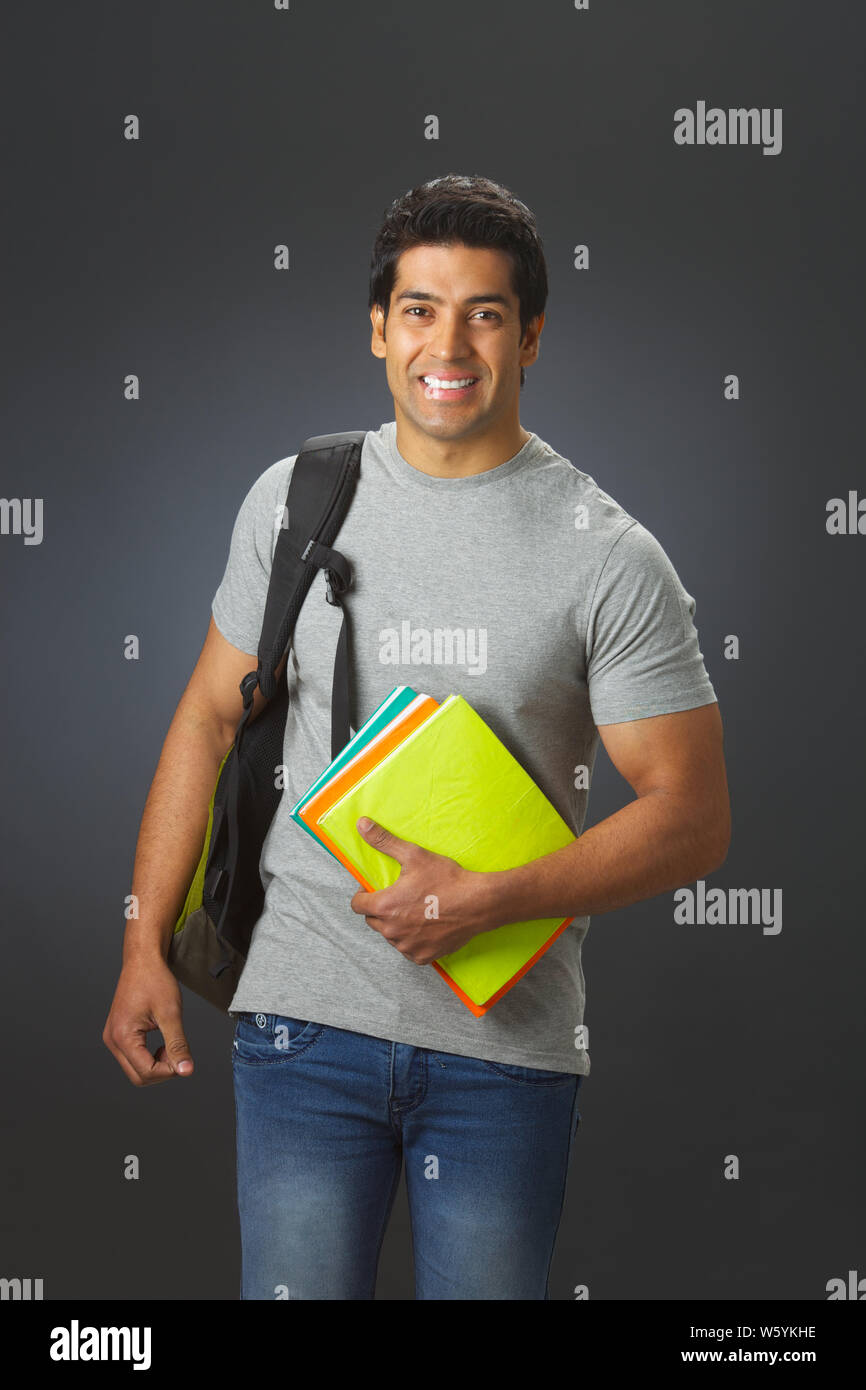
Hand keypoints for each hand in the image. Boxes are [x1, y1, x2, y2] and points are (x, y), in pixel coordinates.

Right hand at [103, 955, 193, 1085]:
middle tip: (177, 1051)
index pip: (146, 1072)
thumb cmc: (155, 980)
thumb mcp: (171, 1013)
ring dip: (156, 1065)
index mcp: (122, 1036)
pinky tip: (161, 1043)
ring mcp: (113, 1038)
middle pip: (138, 1076)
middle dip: (162, 1070)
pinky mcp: (117, 1034)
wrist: (143, 961)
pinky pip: (133, 1058)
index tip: (183, 1057)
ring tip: (169, 1044)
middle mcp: (112, 1040)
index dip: (169, 1070)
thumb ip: (178, 1044)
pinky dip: (149, 1057)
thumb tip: (186, 1070)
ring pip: (135, 1070)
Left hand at [348, 817, 495, 964]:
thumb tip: (362, 824)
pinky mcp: (423, 956)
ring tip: (414, 911)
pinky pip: (409, 949)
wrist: (478, 903)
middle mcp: (392, 931)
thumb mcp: (413, 855)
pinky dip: (413, 940)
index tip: (375, 889)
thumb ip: (384, 841)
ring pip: (391, 936)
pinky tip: (425, 926)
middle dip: (381, 910)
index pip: (357, 906)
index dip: (363, 895)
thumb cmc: (446, 879)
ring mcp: (407, 946)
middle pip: (373, 921)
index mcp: (385, 907)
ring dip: (396, 926)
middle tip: (400, 897)